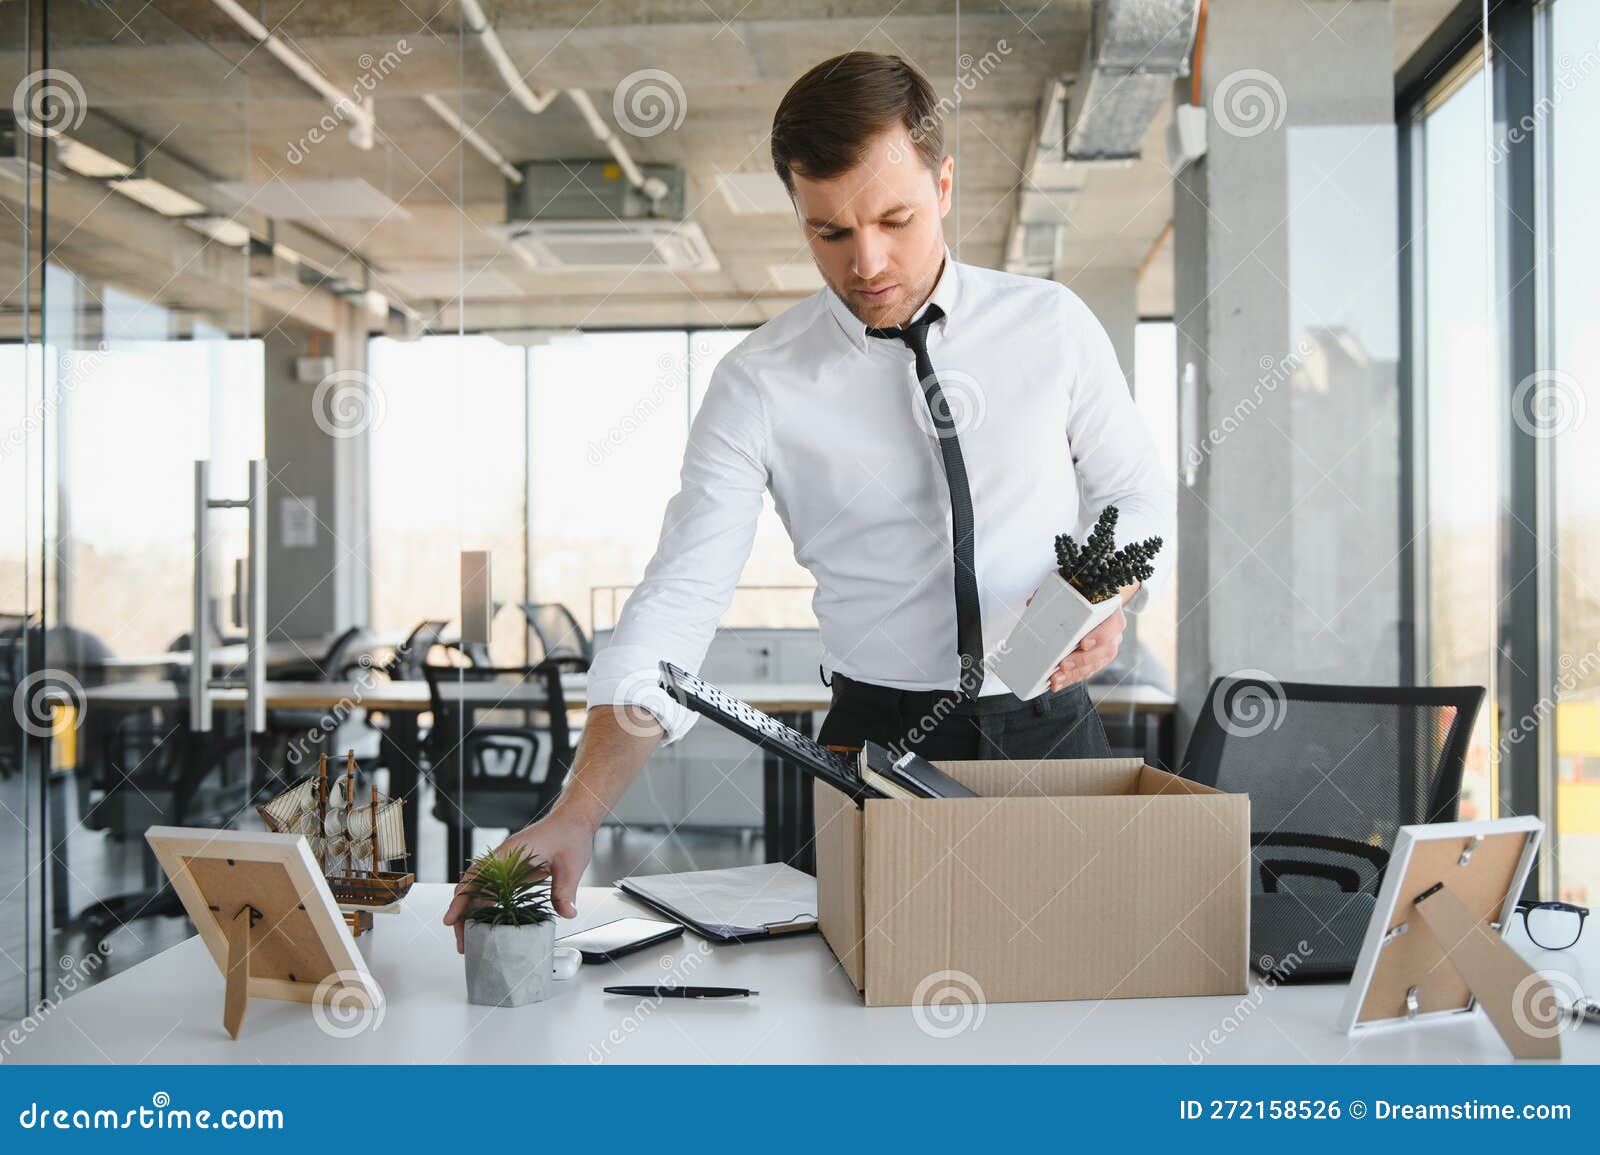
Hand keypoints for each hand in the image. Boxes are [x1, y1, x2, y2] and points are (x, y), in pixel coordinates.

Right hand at [441, 808, 595, 953]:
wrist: (573, 820)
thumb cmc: (569, 835)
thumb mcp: (571, 865)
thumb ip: (565, 890)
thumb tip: (567, 914)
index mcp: (510, 854)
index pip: (476, 878)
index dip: (461, 899)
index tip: (450, 919)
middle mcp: (502, 860)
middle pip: (472, 888)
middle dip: (462, 915)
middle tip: (462, 943)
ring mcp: (506, 866)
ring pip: (480, 891)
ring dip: (473, 914)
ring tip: (471, 941)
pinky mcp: (513, 872)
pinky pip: (493, 891)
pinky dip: (486, 908)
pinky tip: (487, 925)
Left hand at [1046, 583, 1136, 690]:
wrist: (1100, 602)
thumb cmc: (1086, 597)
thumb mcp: (1074, 591)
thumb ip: (1056, 595)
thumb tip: (1032, 602)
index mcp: (1112, 612)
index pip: (1113, 625)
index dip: (1100, 636)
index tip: (1083, 643)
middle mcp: (1114, 633)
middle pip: (1104, 651)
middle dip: (1082, 660)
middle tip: (1063, 665)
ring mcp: (1108, 647)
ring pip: (1095, 665)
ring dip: (1074, 675)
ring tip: (1055, 679)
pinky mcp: (1099, 659)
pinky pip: (1088, 672)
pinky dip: (1072, 679)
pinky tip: (1058, 683)